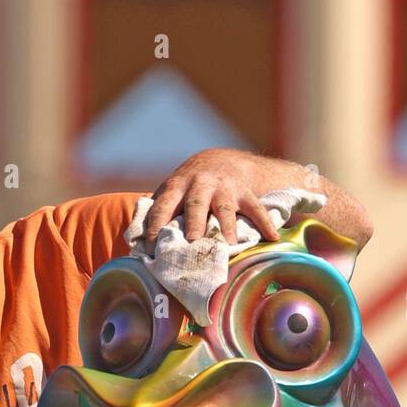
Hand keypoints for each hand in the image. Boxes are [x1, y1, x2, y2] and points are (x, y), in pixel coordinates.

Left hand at [145, 149, 280, 246]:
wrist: (221, 161)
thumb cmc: (188, 186)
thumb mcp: (171, 191)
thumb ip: (158, 211)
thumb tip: (134, 243)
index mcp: (177, 186)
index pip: (163, 206)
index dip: (156, 225)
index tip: (152, 245)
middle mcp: (200, 184)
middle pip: (196, 203)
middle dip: (194, 222)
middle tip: (193, 241)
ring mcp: (224, 188)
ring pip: (225, 208)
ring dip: (227, 225)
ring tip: (229, 244)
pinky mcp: (245, 192)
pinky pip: (256, 208)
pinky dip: (264, 223)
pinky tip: (273, 239)